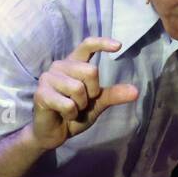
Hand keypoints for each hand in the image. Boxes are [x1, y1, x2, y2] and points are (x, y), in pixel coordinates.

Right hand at [31, 36, 137, 150]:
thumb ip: (114, 95)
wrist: (54, 133)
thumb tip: (136, 92)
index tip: (118, 46)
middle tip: (82, 103)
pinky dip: (71, 114)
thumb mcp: (97, 104)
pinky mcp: (41, 93)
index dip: (101, 43)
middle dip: (92, 93)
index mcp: (73, 64)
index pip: (87, 45)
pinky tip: (63, 115)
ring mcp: (48, 78)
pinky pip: (68, 104)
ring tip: (71, 109)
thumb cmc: (74, 114)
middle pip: (90, 71)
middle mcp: (60, 66)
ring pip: (78, 89)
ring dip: (80, 106)